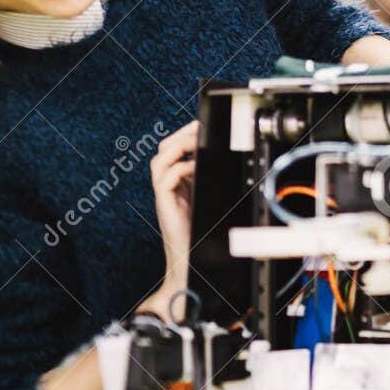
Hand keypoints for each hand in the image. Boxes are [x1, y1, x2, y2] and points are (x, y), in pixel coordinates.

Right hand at [144, 120, 198, 316]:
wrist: (193, 265)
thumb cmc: (204, 238)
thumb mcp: (214, 203)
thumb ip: (215, 183)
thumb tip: (230, 162)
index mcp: (181, 184)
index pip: (177, 151)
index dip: (187, 135)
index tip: (203, 124)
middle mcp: (170, 188)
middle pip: (165, 150)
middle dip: (181, 135)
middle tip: (199, 127)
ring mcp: (165, 196)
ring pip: (160, 160)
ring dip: (178, 147)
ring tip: (195, 141)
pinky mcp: (165, 206)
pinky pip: (165, 179)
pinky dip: (180, 168)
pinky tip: (195, 168)